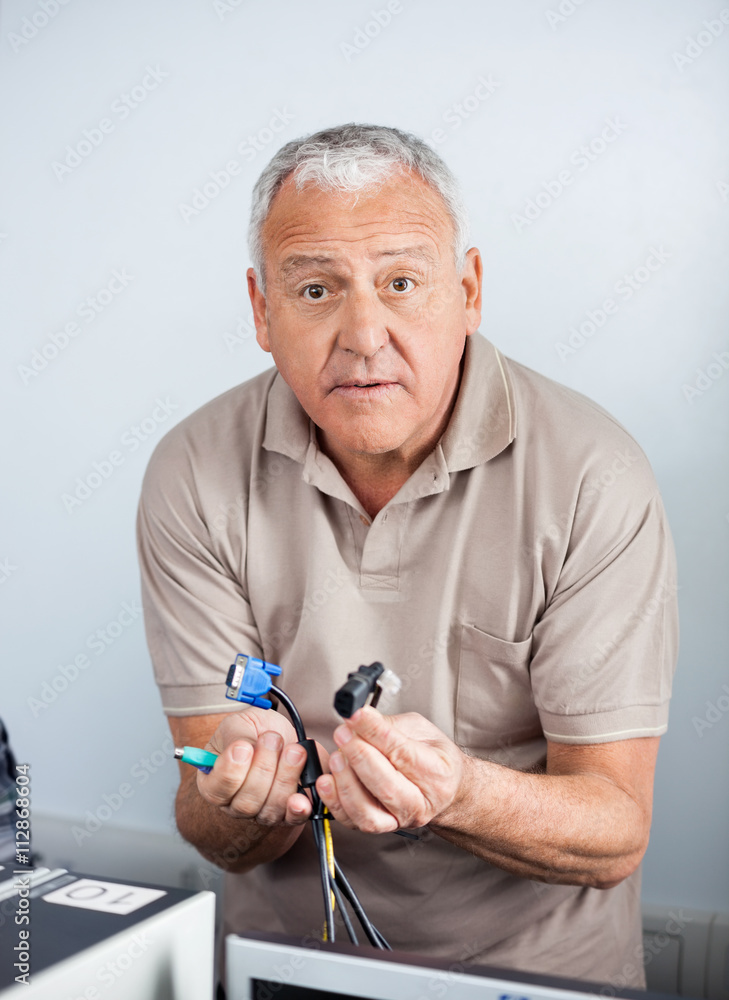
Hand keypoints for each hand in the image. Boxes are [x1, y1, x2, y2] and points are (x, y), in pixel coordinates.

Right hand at [196, 708, 329, 826]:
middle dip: (264, 769)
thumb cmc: (252, 730)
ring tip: (295, 750)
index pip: (216, 790)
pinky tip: (302, 797)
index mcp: (214, 783)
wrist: (278, 734)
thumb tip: (243, 748)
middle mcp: (236, 805)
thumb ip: (237, 737)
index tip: (243, 747)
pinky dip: (299, 808)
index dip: (230, 772)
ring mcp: (262, 812)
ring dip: (286, 778)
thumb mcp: (238, 724)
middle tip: (273, 739)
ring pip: (272, 809)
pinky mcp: (288, 812)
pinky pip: (294, 818)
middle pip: (247, 804)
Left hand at [315, 707, 470, 833]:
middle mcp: (420, 804)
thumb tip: (359, 717)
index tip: (355, 715)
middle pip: (386, 786)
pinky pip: (353, 821)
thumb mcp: (420, 730)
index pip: (402, 753)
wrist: (443, 788)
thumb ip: (390, 725)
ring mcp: (398, 819)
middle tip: (343, 733)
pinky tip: (327, 782)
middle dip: (359, 756)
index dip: (375, 732)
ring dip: (346, 782)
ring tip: (337, 756)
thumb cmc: (432, 756)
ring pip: (368, 811)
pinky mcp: (379, 827)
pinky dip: (335, 802)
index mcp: (437, 774)